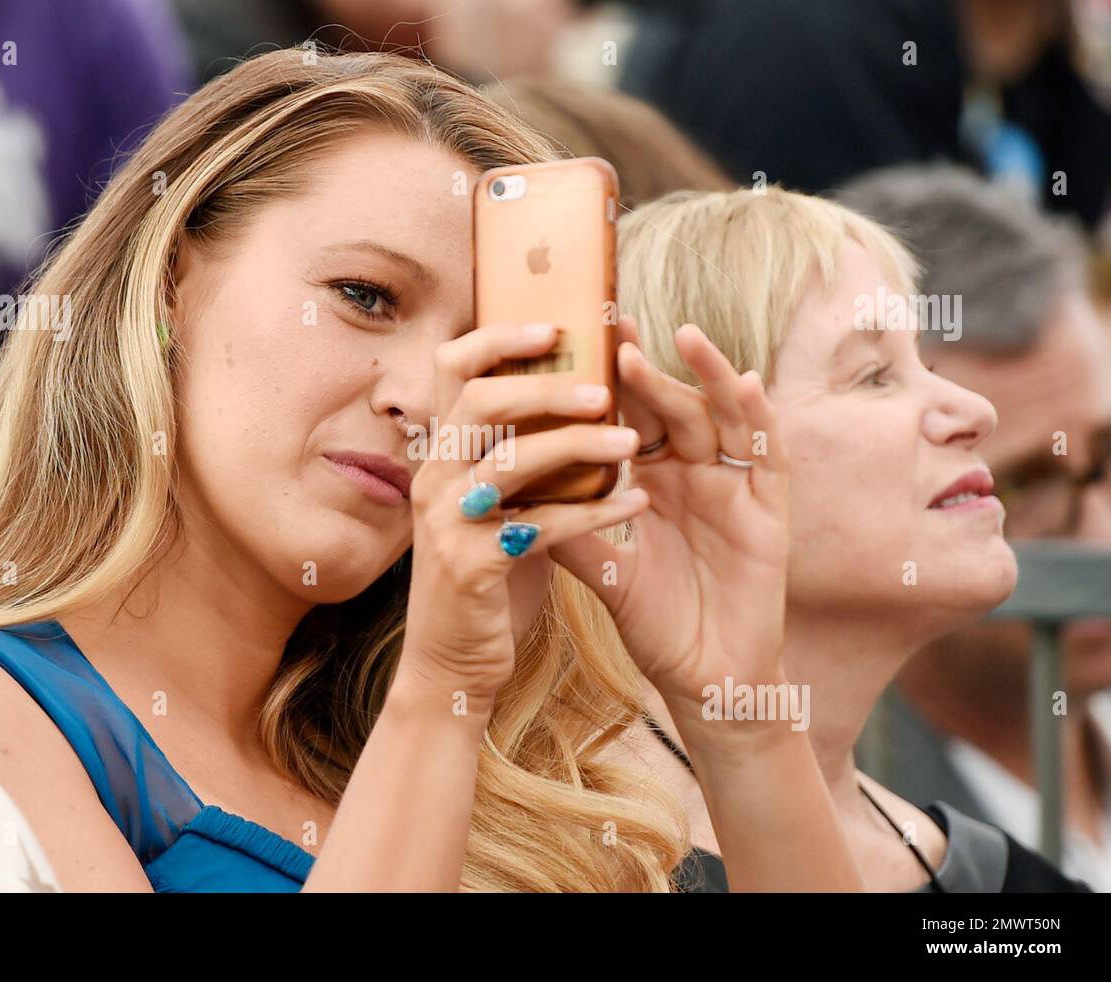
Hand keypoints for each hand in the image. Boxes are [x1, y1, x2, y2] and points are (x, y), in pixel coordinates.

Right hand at [397, 322, 650, 713]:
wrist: (451, 664)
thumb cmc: (485, 577)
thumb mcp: (492, 506)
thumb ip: (519, 456)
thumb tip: (579, 396)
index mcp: (440, 454)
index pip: (451, 369)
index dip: (498, 338)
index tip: (554, 327)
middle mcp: (434, 479)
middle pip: (483, 402)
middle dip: (550, 387)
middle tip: (606, 389)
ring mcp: (446, 524)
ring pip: (512, 460)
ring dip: (580, 445)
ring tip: (632, 443)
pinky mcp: (472, 568)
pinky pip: (542, 527)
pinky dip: (595, 513)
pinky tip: (636, 503)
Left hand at [551, 321, 789, 727]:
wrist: (705, 681)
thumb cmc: (658, 624)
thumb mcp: (605, 570)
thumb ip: (570, 528)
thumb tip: (508, 492)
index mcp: (656, 484)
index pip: (634, 420)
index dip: (612, 383)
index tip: (580, 342)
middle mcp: (697, 479)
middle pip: (676, 408)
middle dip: (650, 368)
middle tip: (619, 326)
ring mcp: (736, 493)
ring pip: (723, 420)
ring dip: (706, 377)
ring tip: (682, 335)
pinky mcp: (770, 515)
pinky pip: (769, 459)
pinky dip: (760, 421)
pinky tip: (746, 384)